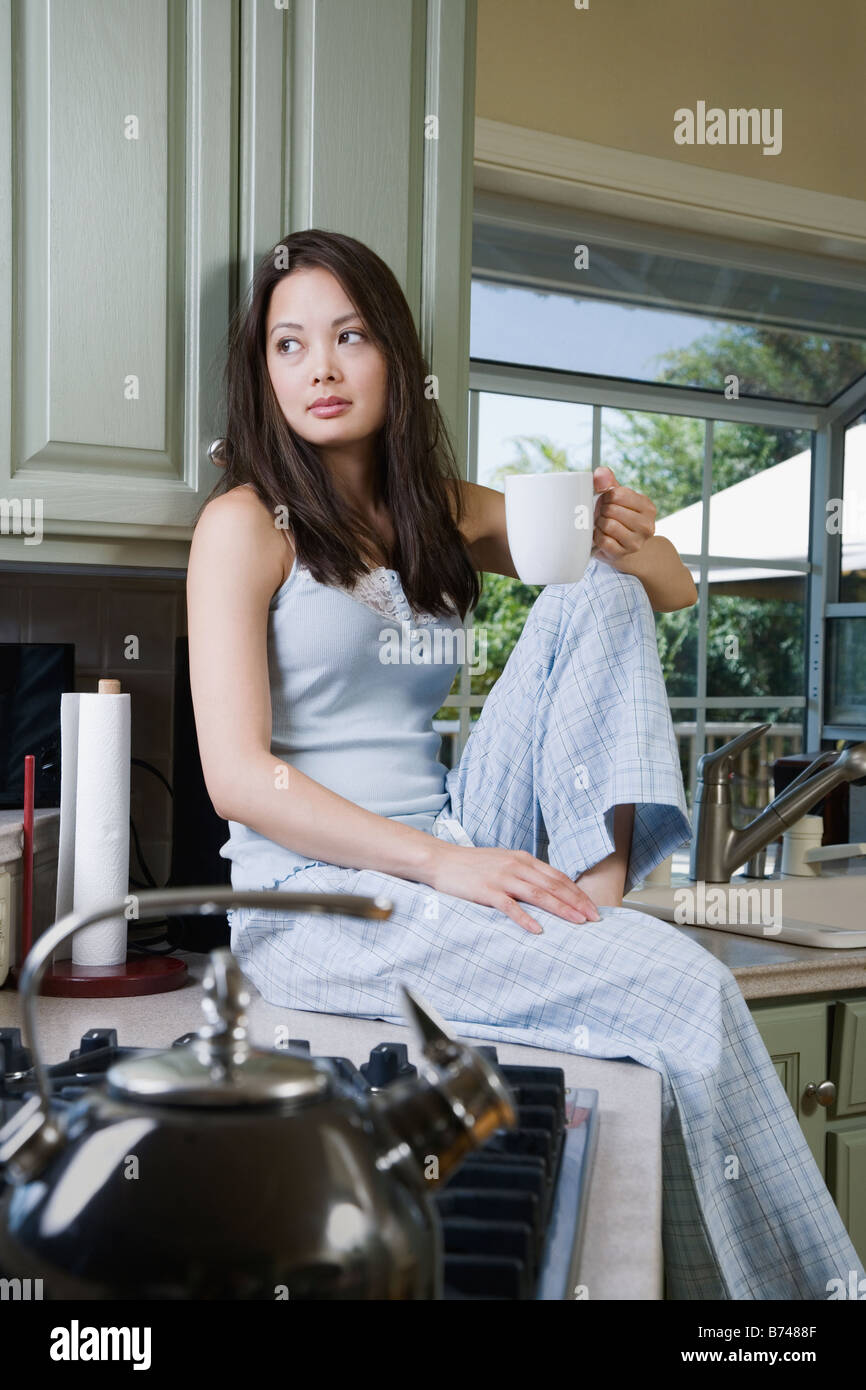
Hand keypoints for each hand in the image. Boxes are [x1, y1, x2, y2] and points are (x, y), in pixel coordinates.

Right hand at [427, 842, 601, 934]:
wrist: (441, 860)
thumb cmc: (472, 864)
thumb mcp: (504, 861)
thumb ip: (525, 872)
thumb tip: (547, 888)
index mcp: (523, 859)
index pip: (558, 877)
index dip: (577, 892)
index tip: (592, 907)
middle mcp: (516, 866)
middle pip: (554, 886)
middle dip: (577, 902)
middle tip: (594, 918)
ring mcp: (502, 878)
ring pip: (539, 895)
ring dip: (561, 909)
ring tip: (577, 922)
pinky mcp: (487, 891)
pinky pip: (510, 906)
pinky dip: (526, 919)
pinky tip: (538, 930)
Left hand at [591, 466, 655, 561]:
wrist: (622, 548)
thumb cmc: (618, 517)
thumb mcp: (617, 497)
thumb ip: (608, 481)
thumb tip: (600, 473)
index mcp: (648, 507)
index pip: (618, 494)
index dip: (606, 496)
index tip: (608, 501)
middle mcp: (646, 525)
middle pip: (612, 509)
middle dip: (602, 510)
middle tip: (603, 514)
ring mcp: (636, 542)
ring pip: (608, 525)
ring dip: (599, 523)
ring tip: (602, 524)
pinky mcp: (622, 554)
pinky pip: (602, 540)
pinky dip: (597, 536)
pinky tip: (601, 535)